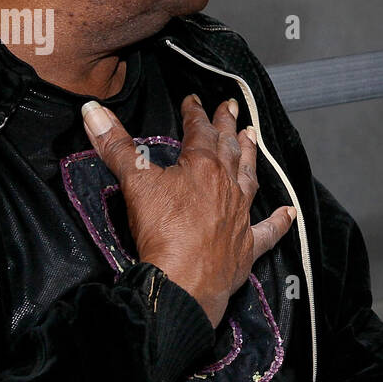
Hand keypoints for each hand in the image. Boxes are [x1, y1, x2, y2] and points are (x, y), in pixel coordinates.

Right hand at [82, 95, 294, 329]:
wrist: (184, 282)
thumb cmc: (162, 231)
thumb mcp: (134, 183)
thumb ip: (116, 145)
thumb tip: (93, 110)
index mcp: (203, 167)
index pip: (199, 131)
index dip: (195, 113)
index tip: (194, 99)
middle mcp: (227, 186)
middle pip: (229, 148)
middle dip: (228, 126)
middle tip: (232, 107)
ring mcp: (240, 216)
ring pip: (249, 179)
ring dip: (251, 157)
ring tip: (253, 138)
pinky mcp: (247, 247)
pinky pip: (268, 231)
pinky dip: (279, 222)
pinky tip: (289, 213)